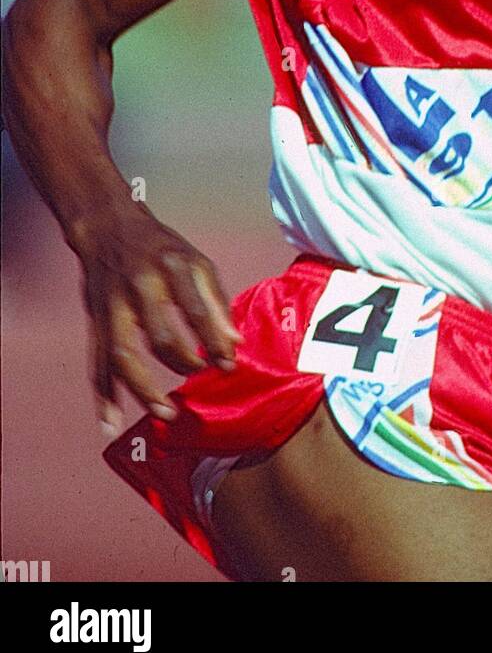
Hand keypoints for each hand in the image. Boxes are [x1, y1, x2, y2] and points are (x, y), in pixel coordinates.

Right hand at [70, 206, 244, 438]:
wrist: (109, 227)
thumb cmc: (159, 247)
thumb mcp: (195, 260)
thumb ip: (216, 301)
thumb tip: (234, 344)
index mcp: (170, 268)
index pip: (195, 311)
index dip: (214, 341)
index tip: (228, 365)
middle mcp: (138, 288)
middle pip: (159, 336)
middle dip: (183, 364)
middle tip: (199, 377)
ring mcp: (112, 307)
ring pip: (122, 357)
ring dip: (143, 391)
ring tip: (165, 413)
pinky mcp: (95, 322)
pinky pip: (97, 364)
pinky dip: (103, 397)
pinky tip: (111, 424)